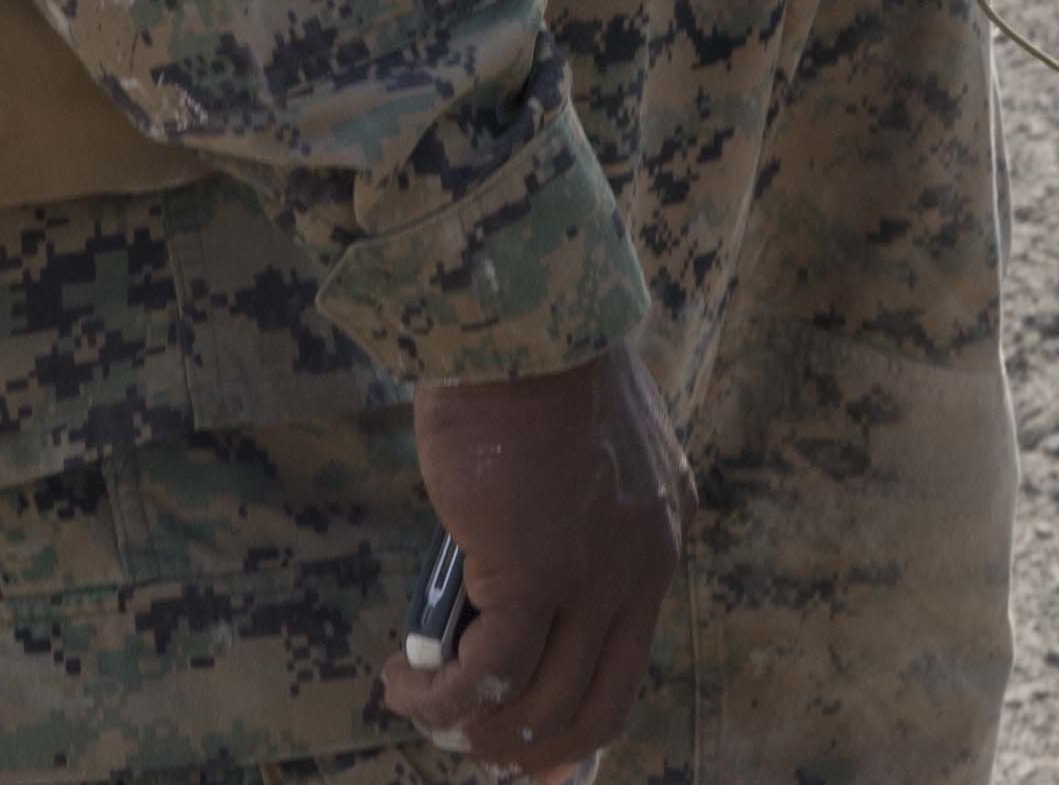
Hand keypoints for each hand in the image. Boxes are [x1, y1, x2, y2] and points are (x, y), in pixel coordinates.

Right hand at [384, 347, 689, 769]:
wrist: (524, 318)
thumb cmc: (536, 369)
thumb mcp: (579, 455)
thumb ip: (566, 522)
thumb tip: (501, 587)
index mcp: (657, 540)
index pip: (625, 670)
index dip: (570, 724)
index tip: (522, 749)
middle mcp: (639, 569)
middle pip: (592, 708)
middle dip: (525, 747)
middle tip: (468, 745)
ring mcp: (592, 576)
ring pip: (535, 702)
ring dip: (470, 726)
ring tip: (420, 708)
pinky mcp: (532, 571)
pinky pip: (485, 673)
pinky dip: (440, 699)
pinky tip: (402, 684)